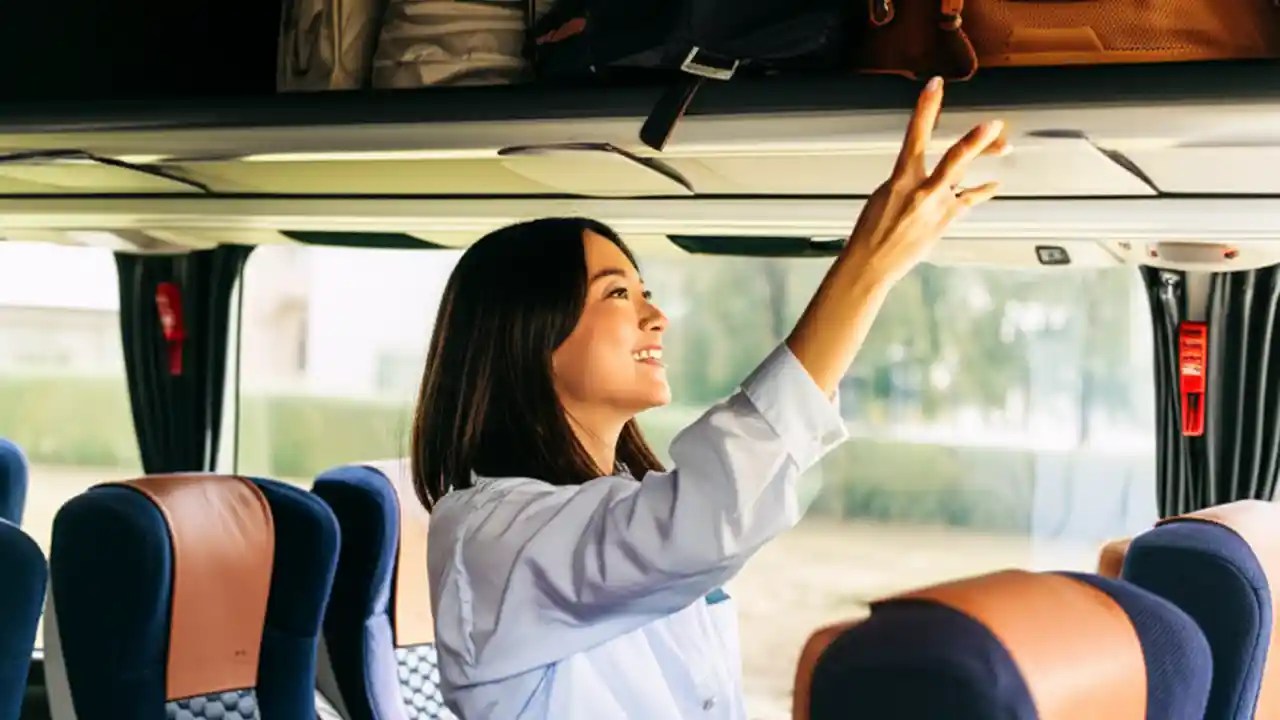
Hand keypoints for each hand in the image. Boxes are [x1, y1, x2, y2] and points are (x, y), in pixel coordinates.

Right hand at [844, 77, 1008, 287]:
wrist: (871, 263)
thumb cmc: (871, 233)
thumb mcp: (883, 198)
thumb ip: (908, 182)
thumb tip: (926, 175)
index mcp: (899, 179)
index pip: (915, 135)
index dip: (927, 108)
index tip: (935, 86)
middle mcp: (920, 190)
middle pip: (953, 159)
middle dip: (975, 140)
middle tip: (993, 124)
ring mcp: (935, 207)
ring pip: (964, 176)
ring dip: (983, 157)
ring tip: (1004, 145)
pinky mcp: (944, 221)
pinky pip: (968, 201)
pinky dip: (981, 191)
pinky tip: (994, 183)